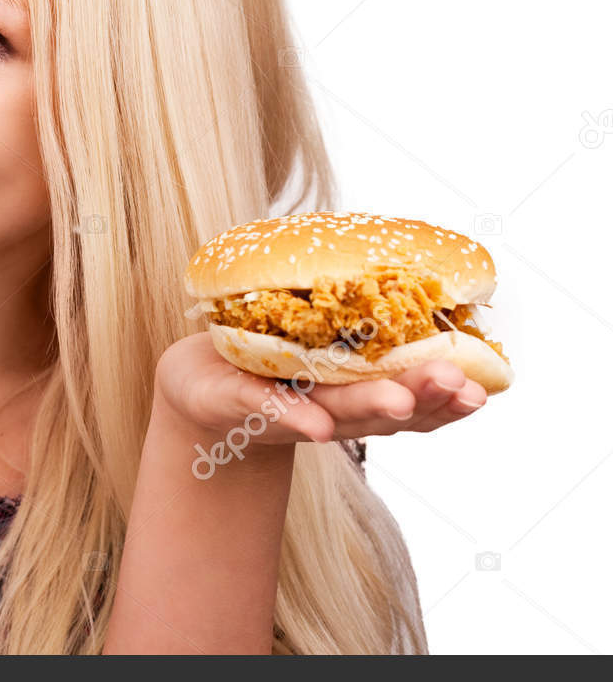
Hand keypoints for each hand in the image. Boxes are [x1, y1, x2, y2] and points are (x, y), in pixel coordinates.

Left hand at [153, 331, 488, 446]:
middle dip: (420, 398)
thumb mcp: (318, 334)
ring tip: (400, 401)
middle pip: (378, 408)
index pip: (409, 397)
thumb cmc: (267, 353)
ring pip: (332, 411)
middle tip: (460, 387)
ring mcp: (283, 411)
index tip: (486, 386)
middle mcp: (326, 409)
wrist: (194, 385)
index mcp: (353, 389)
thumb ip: (362, 311)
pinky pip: (261, 407)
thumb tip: (421, 257)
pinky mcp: (236, 404)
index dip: (445, 396)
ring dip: (367, 408)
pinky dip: (288, 414)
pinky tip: (314, 425)